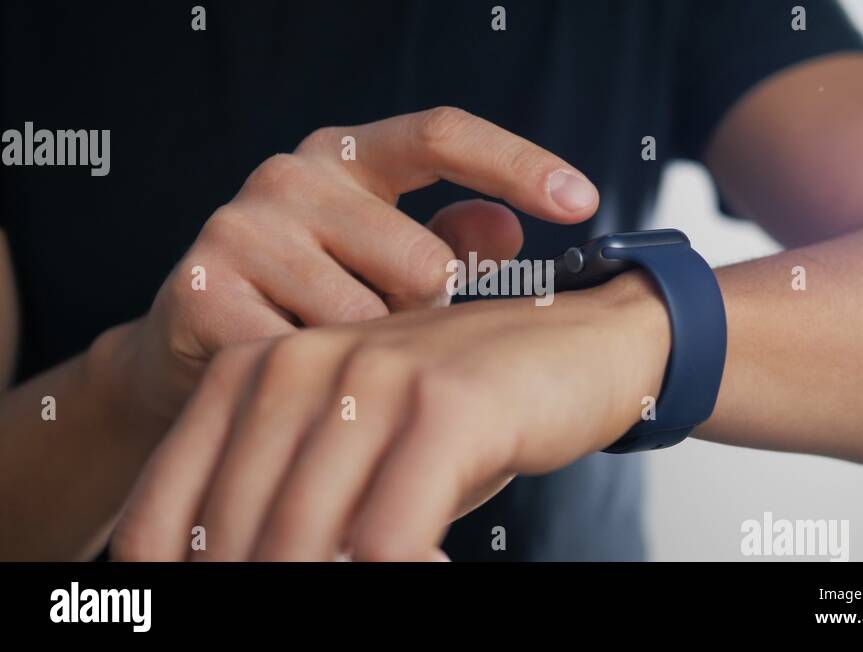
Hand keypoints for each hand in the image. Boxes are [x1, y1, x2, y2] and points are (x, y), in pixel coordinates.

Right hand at [103, 107, 599, 424]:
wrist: (189, 350)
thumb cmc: (308, 302)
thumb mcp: (379, 264)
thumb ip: (444, 245)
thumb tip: (507, 234)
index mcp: (346, 155)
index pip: (441, 135)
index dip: (518, 162)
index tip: (585, 201)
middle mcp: (292, 175)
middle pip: (423, 262)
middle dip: (429, 328)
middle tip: (396, 354)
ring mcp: (242, 225)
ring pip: (368, 322)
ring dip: (371, 365)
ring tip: (336, 367)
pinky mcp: (201, 285)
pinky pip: (310, 360)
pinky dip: (319, 389)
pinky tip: (299, 386)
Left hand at [111, 272, 669, 560]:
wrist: (578, 344)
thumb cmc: (458, 409)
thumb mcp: (354, 445)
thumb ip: (283, 496)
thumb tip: (224, 570)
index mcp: (256, 370)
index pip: (168, 511)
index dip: (172, 578)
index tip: (195, 604)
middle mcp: (302, 364)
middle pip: (237, 535)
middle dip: (254, 586)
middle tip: (299, 609)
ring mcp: (376, 380)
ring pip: (303, 540)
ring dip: (325, 589)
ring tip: (364, 592)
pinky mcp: (446, 406)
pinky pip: (389, 537)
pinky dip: (393, 575)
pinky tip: (431, 572)